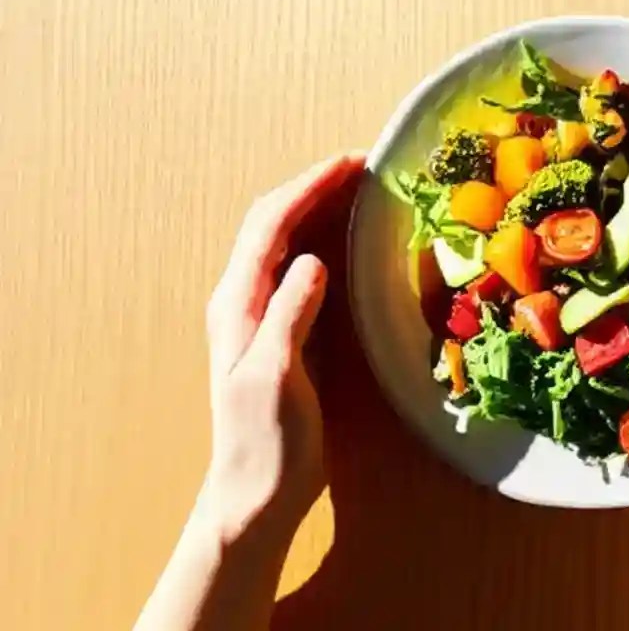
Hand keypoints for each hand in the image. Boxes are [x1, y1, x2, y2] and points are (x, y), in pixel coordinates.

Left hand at [201, 153, 363, 533]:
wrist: (255, 491)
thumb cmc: (266, 441)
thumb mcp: (278, 377)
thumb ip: (290, 316)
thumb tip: (313, 261)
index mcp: (237, 303)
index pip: (270, 224)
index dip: (309, 186)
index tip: (353, 162)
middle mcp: (242, 297)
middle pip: (274, 220)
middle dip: (315, 185)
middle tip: (364, 165)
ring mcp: (258, 312)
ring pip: (285, 239)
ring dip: (318, 206)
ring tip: (362, 188)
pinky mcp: (280, 329)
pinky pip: (298, 265)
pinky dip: (324, 238)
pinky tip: (351, 239)